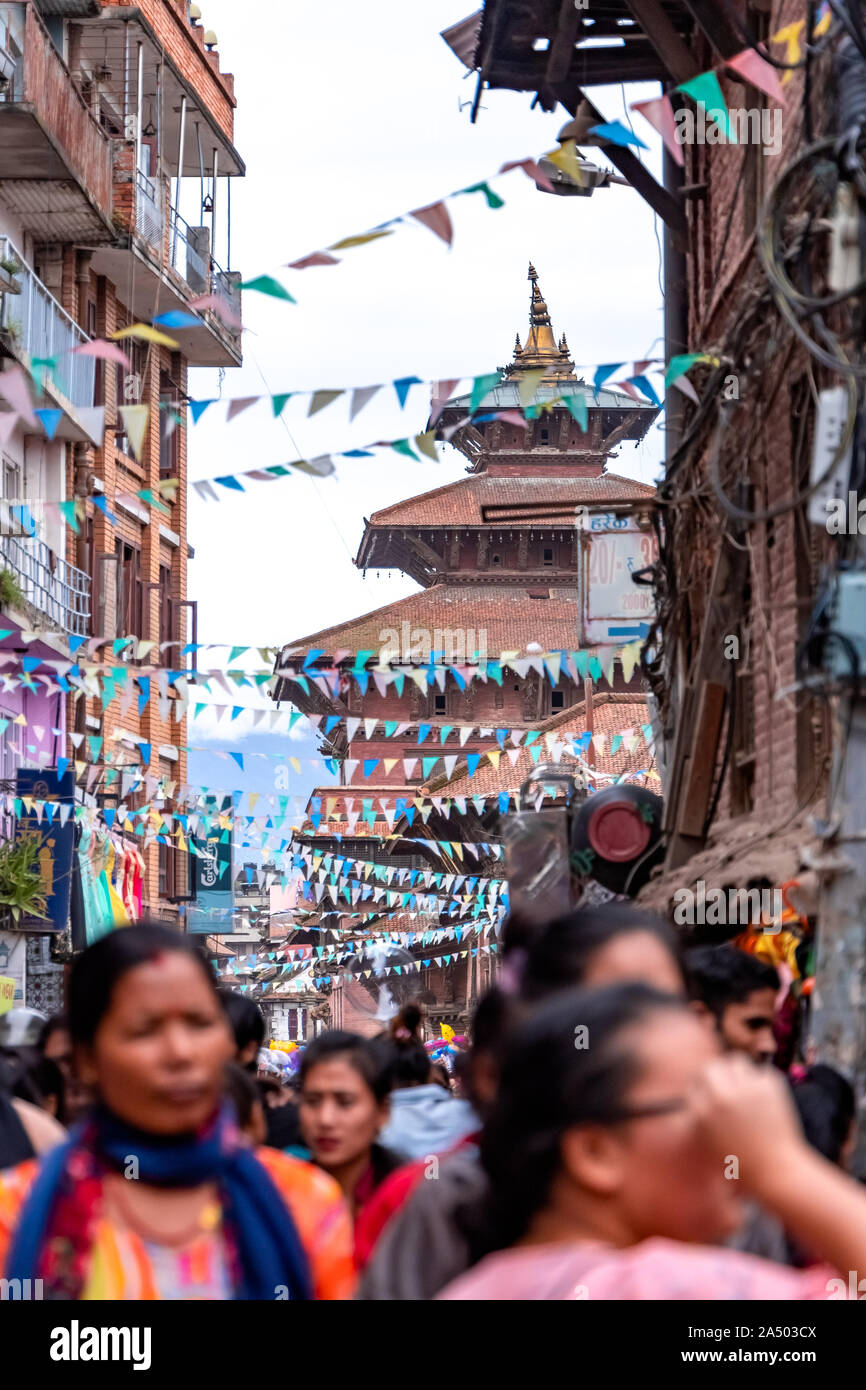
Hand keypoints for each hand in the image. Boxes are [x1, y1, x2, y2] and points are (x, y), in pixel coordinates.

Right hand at [688, 1055, 805, 1189]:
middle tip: (727, 1082)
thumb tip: (700, 1089)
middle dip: (718, 1074)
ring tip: (748, 1089)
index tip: (710, 1090)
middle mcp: (721, 1097)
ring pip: (737, 1062)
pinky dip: (763, 1083)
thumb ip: (701, 1114)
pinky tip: (766, 1099)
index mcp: (703, 1112)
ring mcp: (745, 1090)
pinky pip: (761, 1073)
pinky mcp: (768, 1087)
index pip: (695, 1083)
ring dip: (740, 1073)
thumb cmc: (742, 1161)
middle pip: (712, 1067)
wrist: (776, 1171)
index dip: (702, 1087)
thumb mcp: (709, 1141)